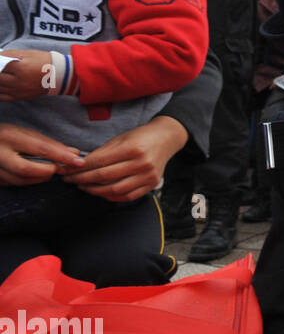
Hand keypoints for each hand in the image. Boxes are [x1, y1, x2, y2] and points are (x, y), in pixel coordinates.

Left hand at [0, 50, 55, 100]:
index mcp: (20, 68)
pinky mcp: (20, 97)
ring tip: (1, 76)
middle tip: (0, 69)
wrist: (59, 75)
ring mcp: (19, 91)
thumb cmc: (44, 61)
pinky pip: (2, 97)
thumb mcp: (28, 53)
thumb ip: (10, 54)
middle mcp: (18, 81)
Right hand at [0, 122, 82, 185]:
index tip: (78, 161)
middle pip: (27, 170)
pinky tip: (34, 175)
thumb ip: (50, 144)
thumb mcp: (26, 133)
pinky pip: (13, 184)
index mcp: (10, 137)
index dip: (62, 157)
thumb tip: (74, 153)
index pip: (40, 149)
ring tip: (48, 170)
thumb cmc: (7, 135)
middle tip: (59, 168)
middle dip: (48, 171)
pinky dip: (28, 181)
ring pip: (20, 180)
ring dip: (40, 178)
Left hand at [61, 115, 187, 201]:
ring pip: (114, 190)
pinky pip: (127, 196)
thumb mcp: (121, 138)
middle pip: (104, 176)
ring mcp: (148, 176)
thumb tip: (79, 165)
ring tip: (83, 187)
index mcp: (132, 148)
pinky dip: (111, 196)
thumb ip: (102, 153)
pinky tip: (101, 192)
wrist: (167, 139)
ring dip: (94, 190)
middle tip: (70, 179)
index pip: (99, 162)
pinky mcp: (151, 184)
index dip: (79, 167)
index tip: (67, 170)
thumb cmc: (142, 136)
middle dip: (82, 179)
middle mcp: (142, 163)